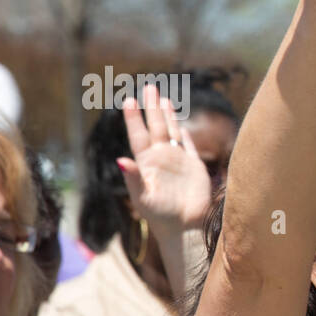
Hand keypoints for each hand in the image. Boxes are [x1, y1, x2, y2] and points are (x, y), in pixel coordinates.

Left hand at [118, 85, 211, 232]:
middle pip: (156, 127)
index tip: (129, 100)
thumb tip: (121, 160)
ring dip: (168, 116)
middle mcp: (161, 159)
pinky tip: (181, 125)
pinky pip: (189, 146)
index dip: (134, 117)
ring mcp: (177, 162)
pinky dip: (185, 135)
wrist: (185, 228)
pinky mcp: (194, 168)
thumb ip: (133, 178)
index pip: (138, 134)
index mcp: (146, 163)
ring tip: (164, 98)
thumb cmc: (161, 217)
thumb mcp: (143, 198)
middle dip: (152, 108)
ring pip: (172, 132)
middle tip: (149, 87)